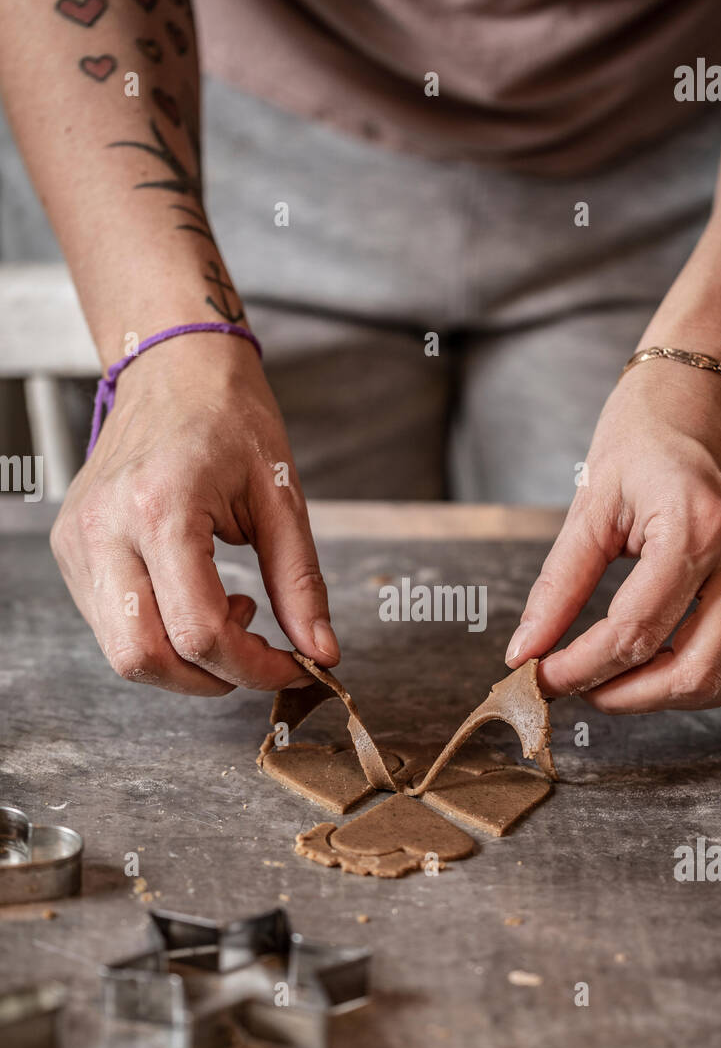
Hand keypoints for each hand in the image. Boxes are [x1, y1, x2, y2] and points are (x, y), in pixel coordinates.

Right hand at [51, 334, 337, 695]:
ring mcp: (79, 541)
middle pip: (144, 658)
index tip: (295, 666)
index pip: (199, 631)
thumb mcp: (282, 498)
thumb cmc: (229, 418)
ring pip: (122, 651)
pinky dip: (160, 633)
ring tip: (229, 610)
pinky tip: (196, 596)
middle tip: (257, 655)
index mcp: (162, 508)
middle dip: (210, 679)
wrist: (172, 368)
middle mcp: (105, 529)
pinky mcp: (71, 548)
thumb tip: (322, 652)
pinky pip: (111, 623)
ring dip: (184, 660)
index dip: (253, 667)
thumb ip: (301, 583)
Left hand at [506, 359, 720, 710]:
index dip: (580, 668)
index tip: (541, 678)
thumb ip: (560, 585)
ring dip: (670, 696)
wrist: (715, 383)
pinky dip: (710, 676)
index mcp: (699, 525)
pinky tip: (665, 658)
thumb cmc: (651, 427)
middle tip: (580, 687)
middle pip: (693, 672)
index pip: (635, 632)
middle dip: (626, 696)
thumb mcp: (592, 502)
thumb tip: (525, 650)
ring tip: (620, 677)